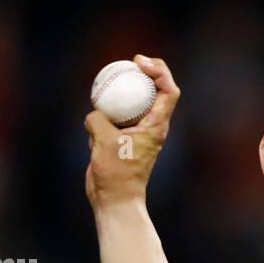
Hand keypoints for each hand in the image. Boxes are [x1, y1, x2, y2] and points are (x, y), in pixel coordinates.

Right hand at [85, 55, 179, 208]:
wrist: (115, 199)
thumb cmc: (116, 174)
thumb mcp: (103, 141)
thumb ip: (98, 120)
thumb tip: (95, 111)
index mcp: (157, 126)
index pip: (169, 91)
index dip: (160, 71)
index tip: (140, 63)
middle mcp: (152, 127)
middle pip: (155, 92)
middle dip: (145, 74)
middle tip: (129, 64)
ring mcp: (139, 134)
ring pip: (135, 105)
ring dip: (122, 96)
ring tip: (107, 89)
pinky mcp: (125, 140)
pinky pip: (118, 120)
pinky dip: (107, 116)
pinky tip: (94, 124)